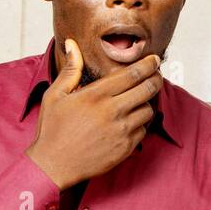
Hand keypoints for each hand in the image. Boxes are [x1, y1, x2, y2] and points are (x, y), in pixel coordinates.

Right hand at [24, 38, 162, 189]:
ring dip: (148, 102)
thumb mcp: (55, 96)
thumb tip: (72, 44)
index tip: (154, 60)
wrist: (54, 165)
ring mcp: (121, 131)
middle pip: (147, 89)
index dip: (148, 65)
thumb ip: (70, 70)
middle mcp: (112, 111)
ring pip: (148, 110)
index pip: (132, 74)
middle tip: (157, 75)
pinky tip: (132, 119)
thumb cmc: (53, 130)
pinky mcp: (126, 148)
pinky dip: (141, 123)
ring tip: (141, 98)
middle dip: (156, 78)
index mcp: (96, 95)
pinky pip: (143, 130)